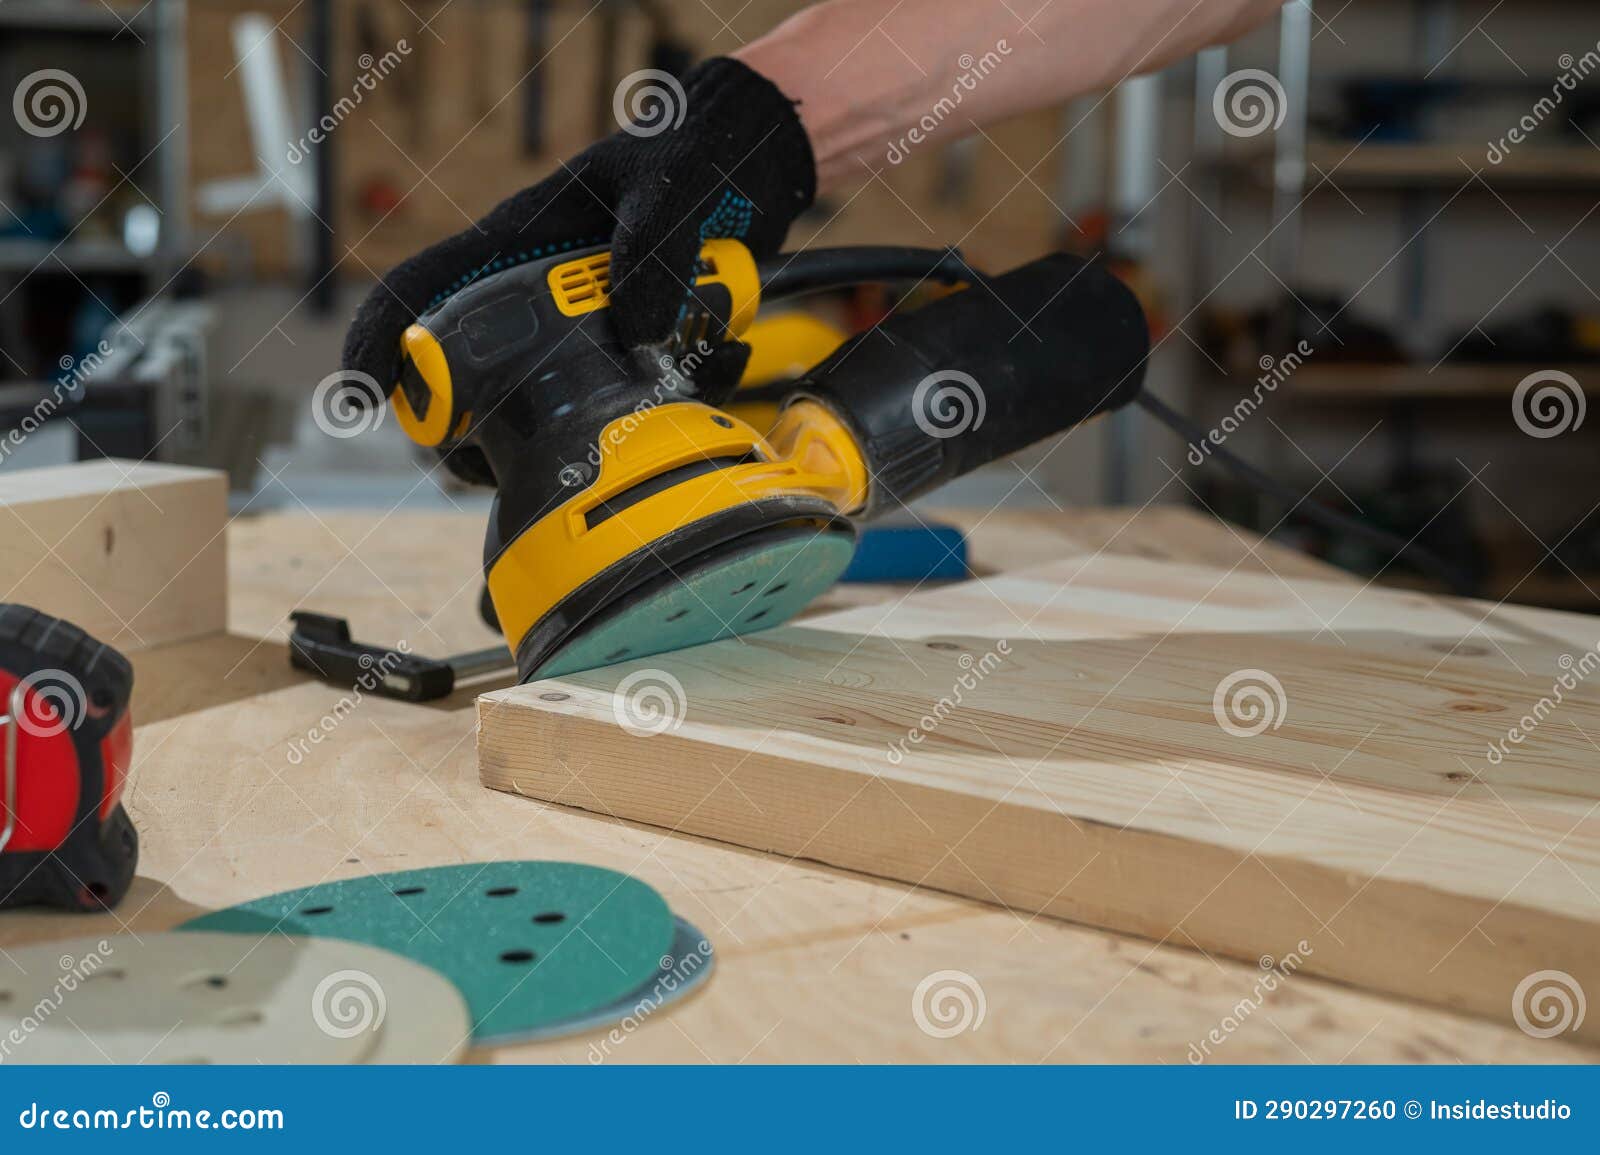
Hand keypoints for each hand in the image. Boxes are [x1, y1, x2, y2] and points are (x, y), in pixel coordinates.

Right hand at [341, 57, 815, 394]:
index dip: (378, 343)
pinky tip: (704, 382)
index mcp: (513, 245)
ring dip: (565, 441)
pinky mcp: (617, 361)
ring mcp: (570, 336)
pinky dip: (651, 420)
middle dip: (473, 433)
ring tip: (623, 425)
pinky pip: (612, 412)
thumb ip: (655, 244)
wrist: (748, 169)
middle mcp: (529, 299)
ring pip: (531, 415)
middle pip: (462, 382)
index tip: (364, 398)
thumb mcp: (670, 183)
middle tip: (506, 456)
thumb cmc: (688, 157)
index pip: (418, 290)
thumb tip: (634, 333)